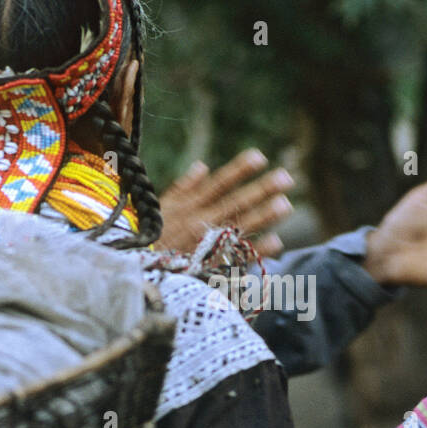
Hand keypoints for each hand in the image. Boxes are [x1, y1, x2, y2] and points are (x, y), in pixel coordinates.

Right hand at [157, 149, 293, 256]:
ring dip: (264, 215)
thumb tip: (202, 167)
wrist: (140, 270)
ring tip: (286, 204)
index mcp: (190, 205)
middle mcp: (200, 221)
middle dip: (261, 189)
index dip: (240, 170)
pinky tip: (277, 242)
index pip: (219, 183)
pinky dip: (257, 250)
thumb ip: (183, 187)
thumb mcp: (160, 208)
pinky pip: (237, 257)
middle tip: (286, 178)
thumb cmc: (149, 238)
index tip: (260, 157)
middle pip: (236, 202)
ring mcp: (207, 243)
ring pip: (239, 226)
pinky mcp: (211, 265)